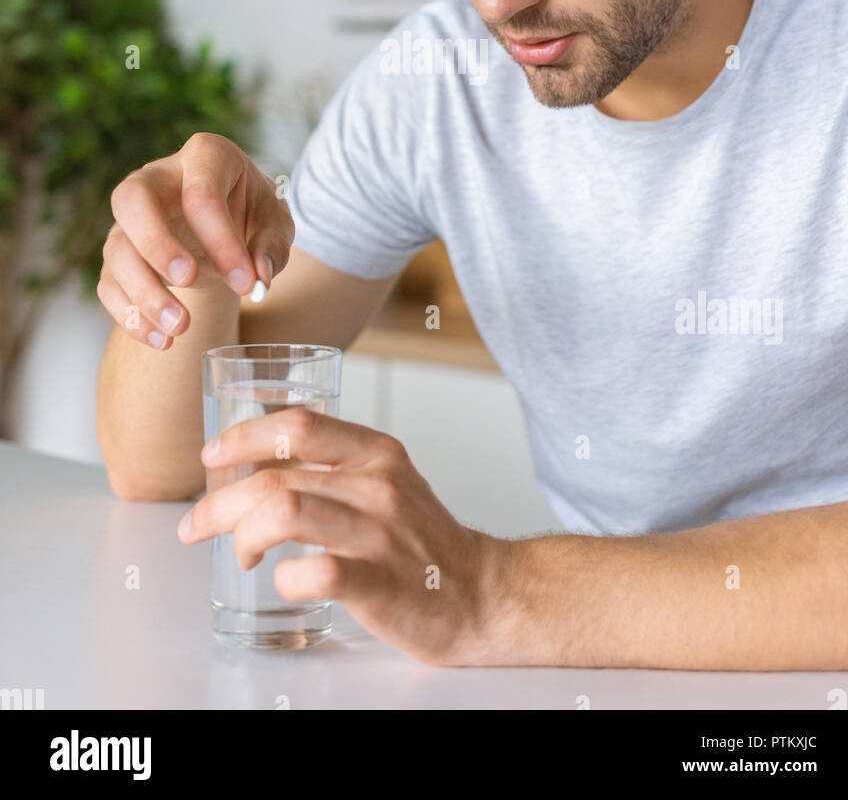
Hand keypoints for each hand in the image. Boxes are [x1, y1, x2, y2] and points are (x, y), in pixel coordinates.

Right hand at [97, 132, 293, 349]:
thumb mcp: (275, 223)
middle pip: (132, 199)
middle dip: (157, 243)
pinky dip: (130, 314)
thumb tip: (260, 276)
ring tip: (180, 328)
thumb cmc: (252, 215)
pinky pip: (109, 283)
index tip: (246, 283)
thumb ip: (272, 246)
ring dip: (144, 291)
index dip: (221, 241)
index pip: (201, 193)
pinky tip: (161, 339)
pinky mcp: (120, 252)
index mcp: (204, 157)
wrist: (226, 225)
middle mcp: (157, 178)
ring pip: (116, 248)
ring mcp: (131, 217)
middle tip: (189, 280)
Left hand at [177, 407, 516, 666]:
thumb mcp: (385, 480)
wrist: (480, 593)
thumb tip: (256, 463)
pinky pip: (314, 571)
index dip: (244, 436)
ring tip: (238, 552)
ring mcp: (379, 533)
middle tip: (196, 526)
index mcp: (377, 452)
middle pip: (275, 478)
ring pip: (284, 513)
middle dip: (219, 504)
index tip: (212, 456)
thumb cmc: (420, 540)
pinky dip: (285, 576)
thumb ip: (332, 466)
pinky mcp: (380, 583)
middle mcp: (377, 485)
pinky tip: (284, 580)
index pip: (298, 425)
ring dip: (241, 535)